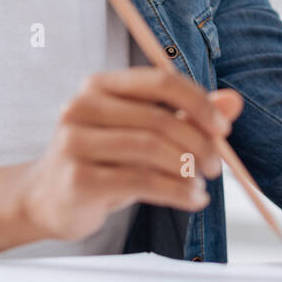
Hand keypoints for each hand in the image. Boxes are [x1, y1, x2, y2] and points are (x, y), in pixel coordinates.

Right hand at [16, 68, 244, 241]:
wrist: (47, 198)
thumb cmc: (104, 160)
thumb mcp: (144, 132)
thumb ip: (187, 114)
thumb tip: (234, 102)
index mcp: (99, 85)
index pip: (159, 81)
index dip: (198, 102)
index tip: (223, 127)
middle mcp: (81, 107)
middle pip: (158, 119)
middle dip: (199, 143)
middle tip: (216, 166)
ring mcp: (74, 142)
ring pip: (151, 150)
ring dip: (188, 170)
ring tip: (202, 185)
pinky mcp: (77, 178)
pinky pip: (141, 181)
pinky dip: (176, 192)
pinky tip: (192, 200)